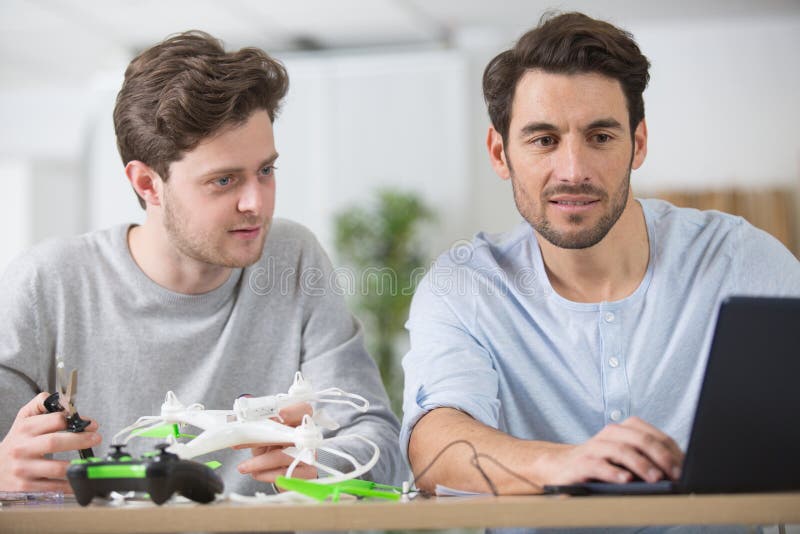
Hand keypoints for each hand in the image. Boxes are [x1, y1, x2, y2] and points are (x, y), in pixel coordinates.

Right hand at [0, 392, 100, 491]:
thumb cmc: (16, 441)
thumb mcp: (23, 419)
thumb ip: (41, 404)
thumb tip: (62, 400)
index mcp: (25, 429)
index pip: (54, 421)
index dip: (75, 421)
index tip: (90, 424)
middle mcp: (23, 448)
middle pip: (55, 442)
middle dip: (80, 440)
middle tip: (96, 438)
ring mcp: (24, 469)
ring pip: (56, 468)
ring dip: (76, 465)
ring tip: (88, 462)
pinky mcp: (25, 486)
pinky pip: (52, 487)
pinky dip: (68, 485)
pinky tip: (78, 480)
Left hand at [235, 402, 317, 482]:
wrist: (280, 470)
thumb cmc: (272, 447)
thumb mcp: (263, 435)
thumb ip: (257, 428)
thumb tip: (243, 424)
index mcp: (298, 420)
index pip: (302, 409)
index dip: (292, 411)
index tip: (279, 414)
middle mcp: (308, 435)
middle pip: (296, 432)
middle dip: (271, 437)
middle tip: (252, 443)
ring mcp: (310, 454)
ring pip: (285, 456)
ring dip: (261, 462)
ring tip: (244, 466)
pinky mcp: (308, 472)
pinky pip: (286, 473)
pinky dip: (267, 474)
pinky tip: (257, 473)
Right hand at [536, 416, 682, 484]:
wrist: (562, 467)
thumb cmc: (601, 465)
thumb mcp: (626, 459)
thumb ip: (647, 460)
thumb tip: (678, 472)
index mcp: (624, 430)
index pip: (654, 436)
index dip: (671, 452)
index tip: (685, 470)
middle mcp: (610, 434)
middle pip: (640, 439)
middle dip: (661, 457)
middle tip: (675, 474)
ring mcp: (594, 447)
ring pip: (621, 450)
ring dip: (641, 464)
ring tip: (656, 479)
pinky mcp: (581, 462)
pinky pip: (598, 464)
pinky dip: (613, 472)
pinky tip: (625, 480)